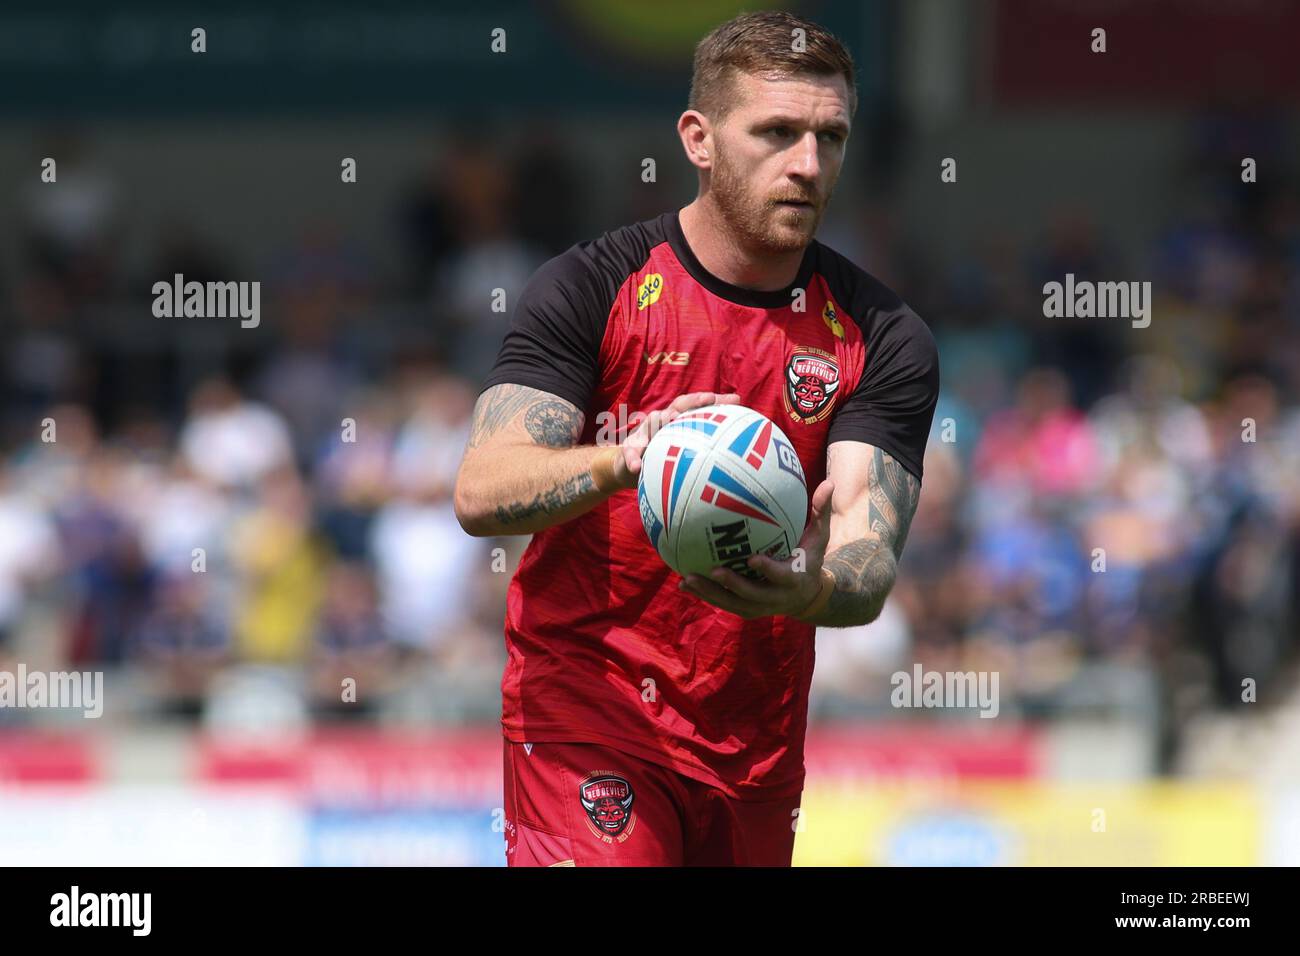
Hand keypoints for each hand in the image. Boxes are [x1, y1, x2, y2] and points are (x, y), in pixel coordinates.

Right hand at [612, 390, 740, 487]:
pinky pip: (630, 454)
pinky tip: (637, 468)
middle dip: (691, 402)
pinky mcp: (628, 449)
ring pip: (651, 424)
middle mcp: (660, 421)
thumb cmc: (659, 453)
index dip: (713, 402)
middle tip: (708, 400)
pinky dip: (633, 459)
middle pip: (676, 407)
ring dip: (660, 422)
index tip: (734, 399)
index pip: (696, 406)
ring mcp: (643, 434)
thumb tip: (734, 449)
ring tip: (669, 422)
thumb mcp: (678, 449)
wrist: (627, 465)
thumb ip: (702, 446)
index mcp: (674, 420)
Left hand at [679, 479, 834, 618]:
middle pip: (752, 595)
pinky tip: (683, 583)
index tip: (752, 558)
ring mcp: (759, 607)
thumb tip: (829, 482)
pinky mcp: (745, 609)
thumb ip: (820, 512)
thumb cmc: (810, 558)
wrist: (807, 596)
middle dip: (732, 585)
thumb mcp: (819, 538)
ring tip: (687, 580)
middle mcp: (775, 597)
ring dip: (710, 593)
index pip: (781, 576)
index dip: (768, 570)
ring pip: (732, 603)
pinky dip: (704, 594)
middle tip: (714, 569)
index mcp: (794, 579)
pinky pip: (722, 603)